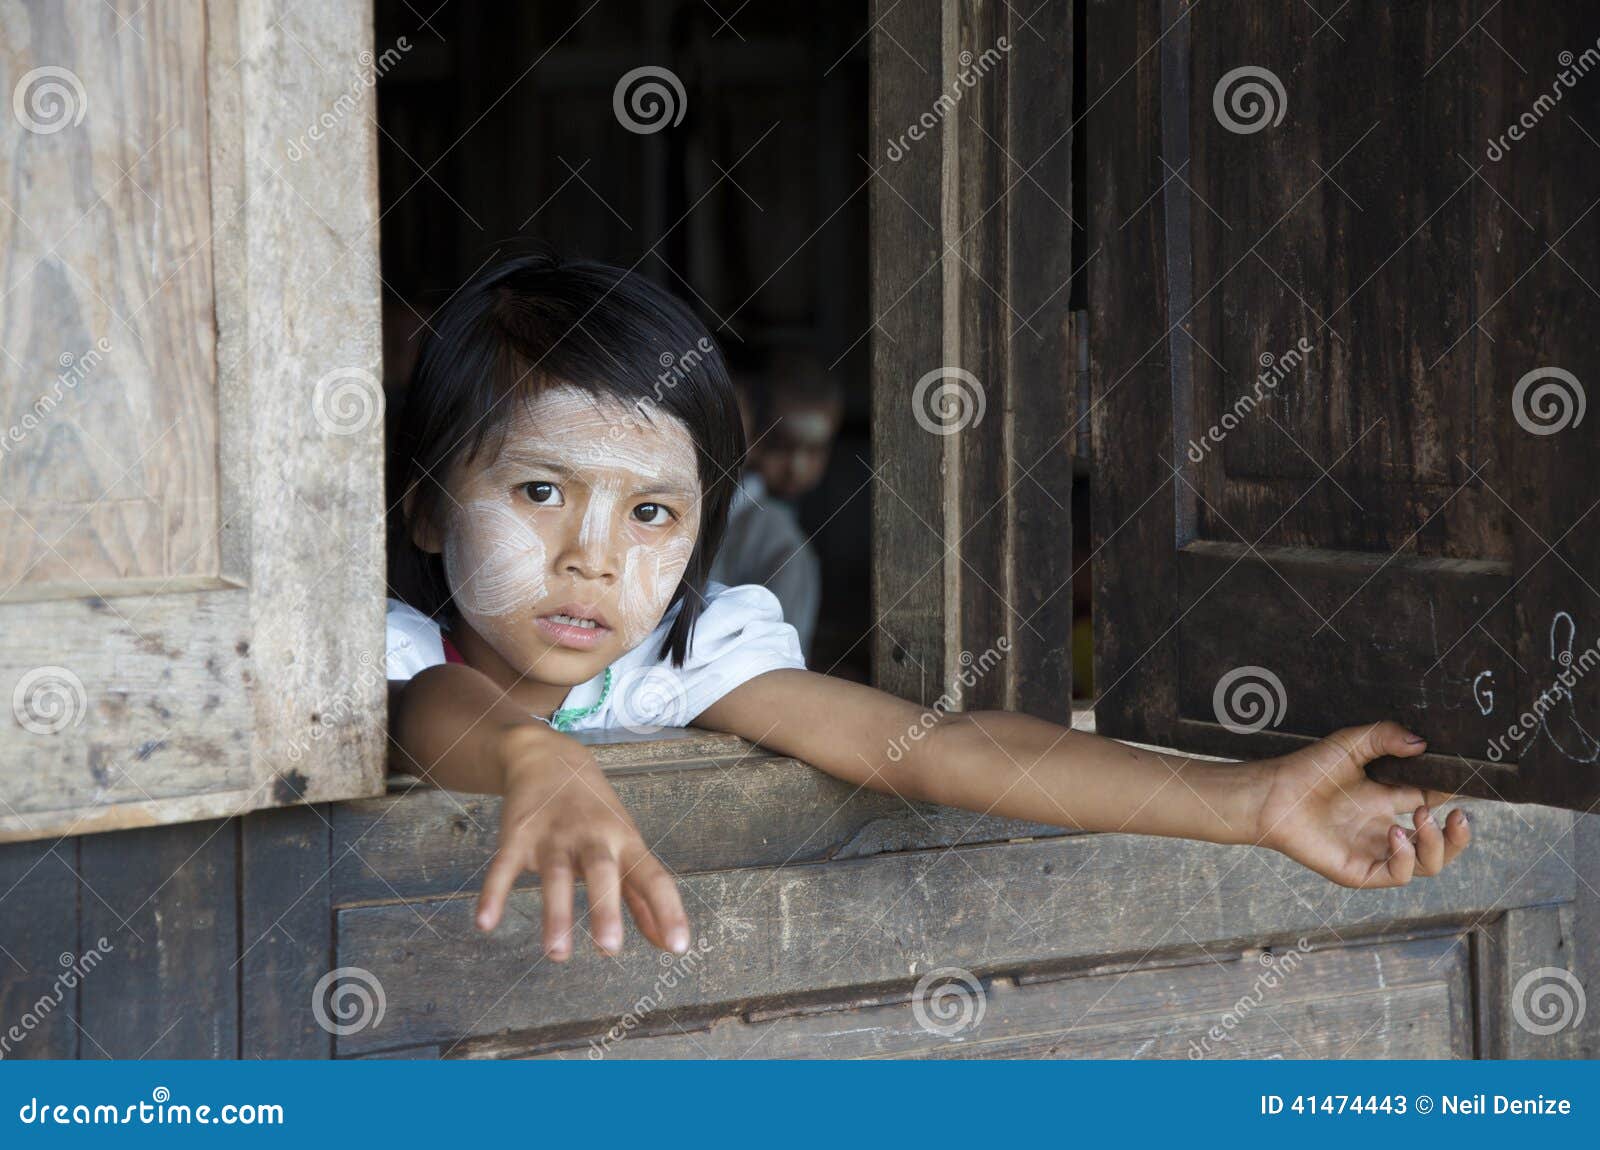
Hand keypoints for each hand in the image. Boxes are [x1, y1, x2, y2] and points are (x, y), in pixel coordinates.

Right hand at [475, 726, 689, 959]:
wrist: (550, 760)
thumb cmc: (597, 816)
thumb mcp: (626, 847)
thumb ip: (643, 897)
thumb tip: (668, 943)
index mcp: (625, 843)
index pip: (653, 877)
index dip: (667, 910)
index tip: (679, 947)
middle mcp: (592, 838)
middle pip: (602, 871)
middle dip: (605, 908)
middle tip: (609, 948)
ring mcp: (553, 836)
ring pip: (555, 874)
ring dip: (556, 913)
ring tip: (557, 953)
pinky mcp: (518, 836)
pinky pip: (504, 867)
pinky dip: (494, 893)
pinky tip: (486, 922)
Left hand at [1254, 721, 1471, 888]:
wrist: (1272, 793)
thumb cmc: (1307, 769)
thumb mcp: (1350, 745)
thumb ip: (1385, 737)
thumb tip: (1424, 743)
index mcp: (1386, 800)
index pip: (1433, 802)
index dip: (1451, 796)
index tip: (1461, 782)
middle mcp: (1384, 829)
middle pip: (1439, 844)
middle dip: (1458, 836)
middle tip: (1459, 816)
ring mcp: (1373, 851)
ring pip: (1427, 865)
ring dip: (1436, 846)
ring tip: (1422, 821)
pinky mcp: (1359, 870)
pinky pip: (1398, 875)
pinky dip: (1406, 859)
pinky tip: (1396, 834)